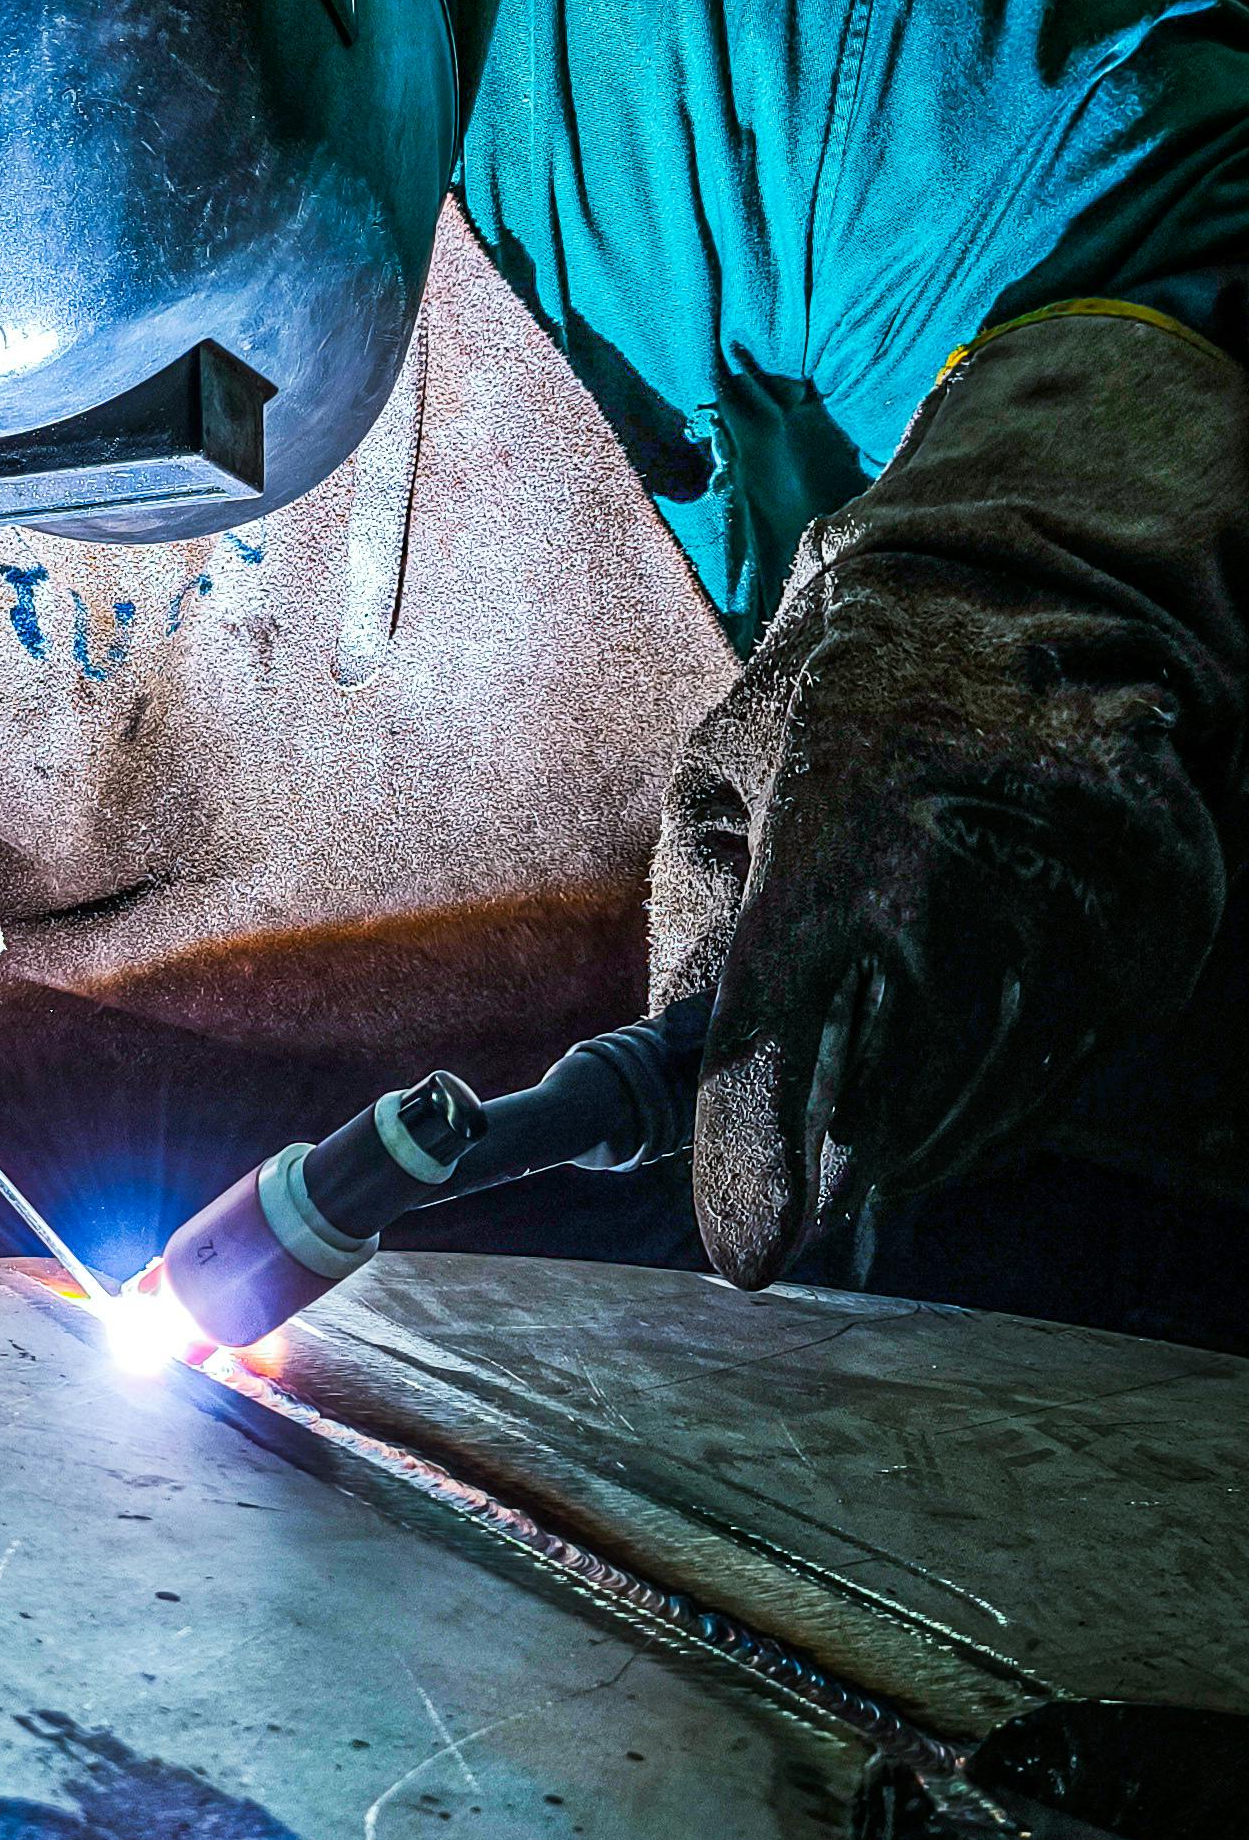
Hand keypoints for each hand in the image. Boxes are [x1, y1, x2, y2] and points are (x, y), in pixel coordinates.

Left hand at [656, 581, 1221, 1282]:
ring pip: (983, 1109)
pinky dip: (997, 1097)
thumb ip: (701, 925)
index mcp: (842, 833)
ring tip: (868, 1129)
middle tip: (795, 1182)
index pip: (776, 1046)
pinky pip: (1063, 1072)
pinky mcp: (1160, 932)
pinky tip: (954, 1067)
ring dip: (913, 1141)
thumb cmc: (852, 686)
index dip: (750, 1165)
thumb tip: (680, 1072)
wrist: (1043, 592)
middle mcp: (979, 880)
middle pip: (888, 1108)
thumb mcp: (729, 774)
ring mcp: (1090, 913)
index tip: (741, 1247)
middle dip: (831, 1162)